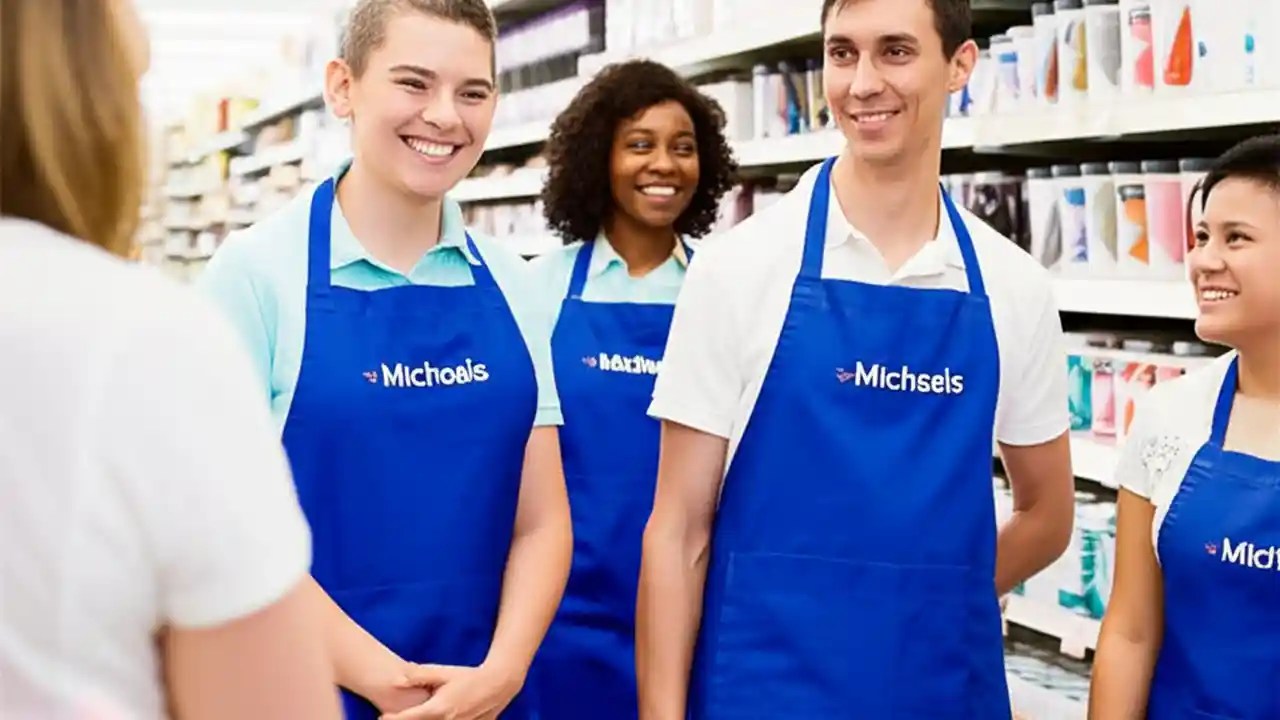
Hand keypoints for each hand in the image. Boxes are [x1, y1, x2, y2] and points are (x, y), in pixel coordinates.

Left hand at [378, 662, 521, 719]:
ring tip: (410, 717)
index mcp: (439, 708)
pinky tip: (435, 717)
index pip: (409, 718)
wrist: (498, 685)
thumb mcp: (444, 672)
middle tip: (391, 718)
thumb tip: (396, 679)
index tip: (381, 718)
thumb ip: (419, 675)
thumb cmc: (468, 677)